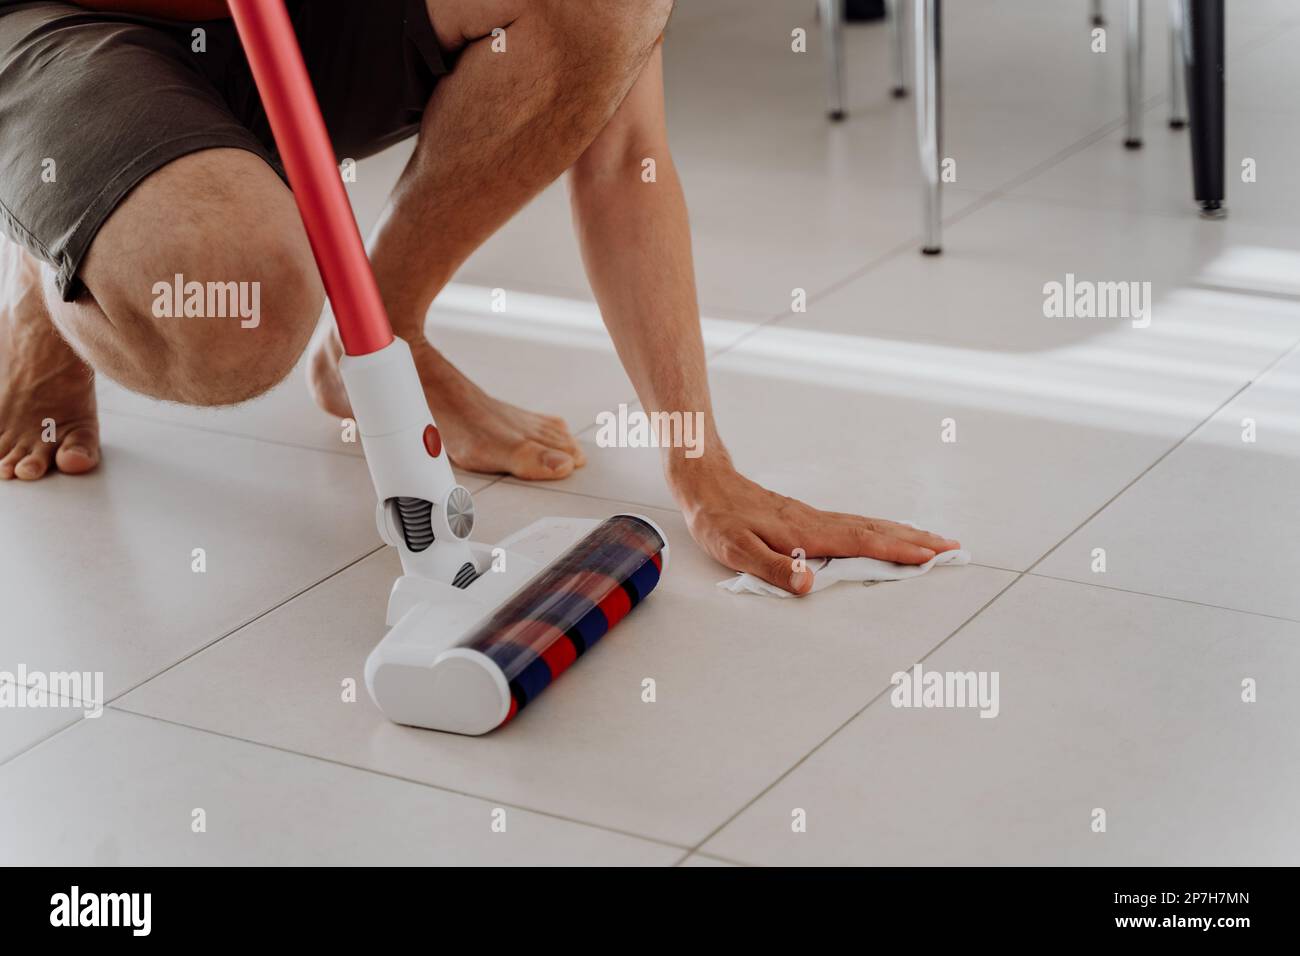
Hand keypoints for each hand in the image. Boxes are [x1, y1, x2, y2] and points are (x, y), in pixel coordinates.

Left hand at [670, 462, 960, 595]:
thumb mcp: (734, 550)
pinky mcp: (807, 517)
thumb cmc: (718, 519)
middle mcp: (817, 522)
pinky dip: (880, 529)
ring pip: (869, 525)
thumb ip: (771, 568)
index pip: (862, 543)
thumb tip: (807, 585)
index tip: (932, 556)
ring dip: (904, 532)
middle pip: (876, 530)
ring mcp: (814, 517)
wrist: (706, 482)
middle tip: (954, 547)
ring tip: (934, 541)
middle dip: (916, 540)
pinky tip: (886, 534)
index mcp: (805, 533)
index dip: (898, 551)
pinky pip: (855, 524)